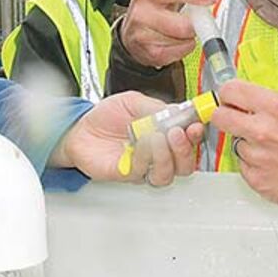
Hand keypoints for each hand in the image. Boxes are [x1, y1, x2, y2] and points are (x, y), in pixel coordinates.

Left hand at [50, 91, 204, 185]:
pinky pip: (142, 173)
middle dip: (186, 149)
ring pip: (167, 174)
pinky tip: (139, 143)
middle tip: (179, 133)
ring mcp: (143, 166)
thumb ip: (156, 107)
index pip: (191, 141)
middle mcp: (158, 154)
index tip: (197, 124)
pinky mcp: (126, 174)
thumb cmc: (106, 116)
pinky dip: (144, 157)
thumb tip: (179, 111)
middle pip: (185, 165)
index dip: (197, 134)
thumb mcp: (133, 102)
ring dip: (166, 156)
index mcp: (165, 134)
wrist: (79, 128)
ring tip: (156, 138)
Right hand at [118, 0, 217, 67]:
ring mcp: (141, 34)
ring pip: (181, 39)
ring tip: (182, 28)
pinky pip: (177, 53)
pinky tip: (177, 41)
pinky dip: (184, 48)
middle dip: (195, 23)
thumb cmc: (154, 4)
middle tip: (196, 18)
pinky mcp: (148, 53)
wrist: (132, 31)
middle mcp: (140, 11)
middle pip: (180, 24)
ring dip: (189, 35)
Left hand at [208, 79, 277, 207]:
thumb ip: (274, 96)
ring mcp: (258, 157)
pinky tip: (273, 161)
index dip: (229, 93)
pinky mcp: (256, 179)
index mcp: (276, 108)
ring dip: (247, 142)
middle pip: (219, 116)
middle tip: (235, 117)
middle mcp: (263, 132)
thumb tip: (250, 94)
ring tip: (271, 145)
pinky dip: (254, 162)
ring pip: (234, 142)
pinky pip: (243, 164)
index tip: (230, 96)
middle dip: (225, 114)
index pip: (230, 91)